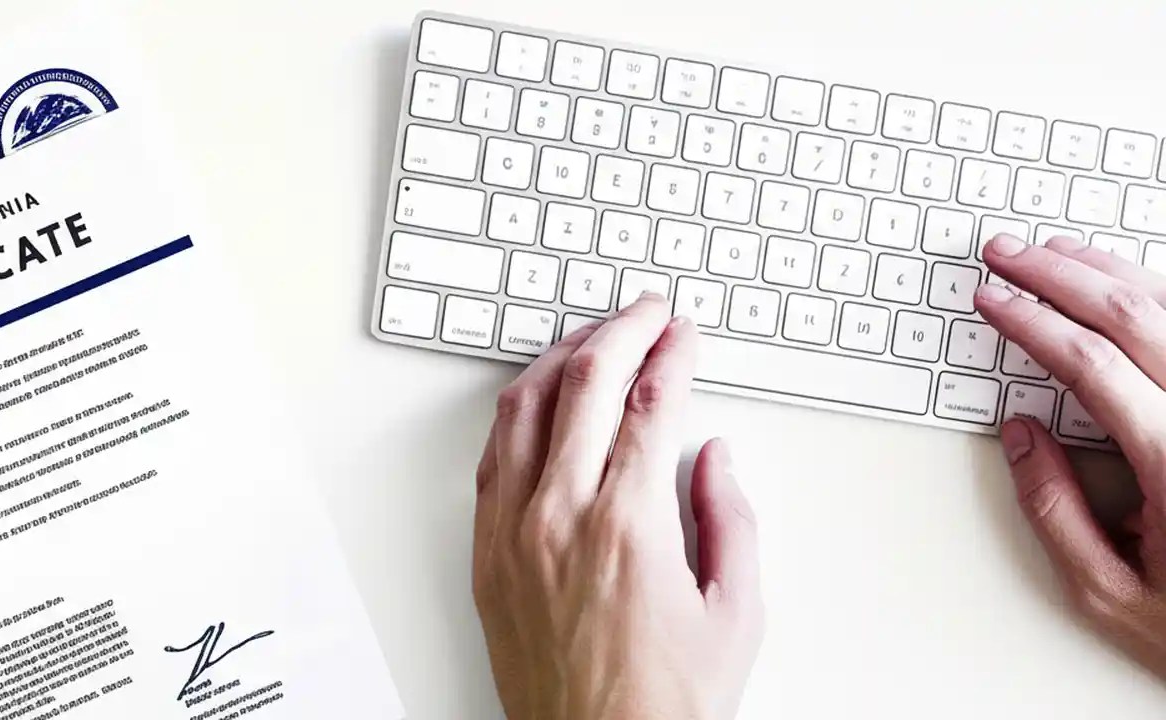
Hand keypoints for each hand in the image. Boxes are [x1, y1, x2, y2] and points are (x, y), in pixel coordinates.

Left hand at [471, 295, 762, 719]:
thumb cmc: (660, 704)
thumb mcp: (734, 614)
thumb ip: (731, 520)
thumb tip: (714, 455)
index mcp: (628, 527)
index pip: (650, 402)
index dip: (672, 353)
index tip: (684, 335)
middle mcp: (559, 518)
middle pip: (585, 384)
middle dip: (622, 331)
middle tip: (647, 313)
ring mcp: (512, 533)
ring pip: (525, 408)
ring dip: (563, 358)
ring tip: (594, 340)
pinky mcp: (485, 555)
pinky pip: (492, 456)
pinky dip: (519, 411)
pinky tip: (540, 400)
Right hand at [977, 233, 1165, 676]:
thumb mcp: (1111, 593)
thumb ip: (1054, 511)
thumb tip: (1021, 438)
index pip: (1090, 362)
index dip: (1031, 321)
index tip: (992, 299)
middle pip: (1132, 317)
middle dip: (1059, 274)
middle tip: (1010, 254)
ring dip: (1109, 273)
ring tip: (1059, 253)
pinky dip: (1157, 297)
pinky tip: (1131, 285)